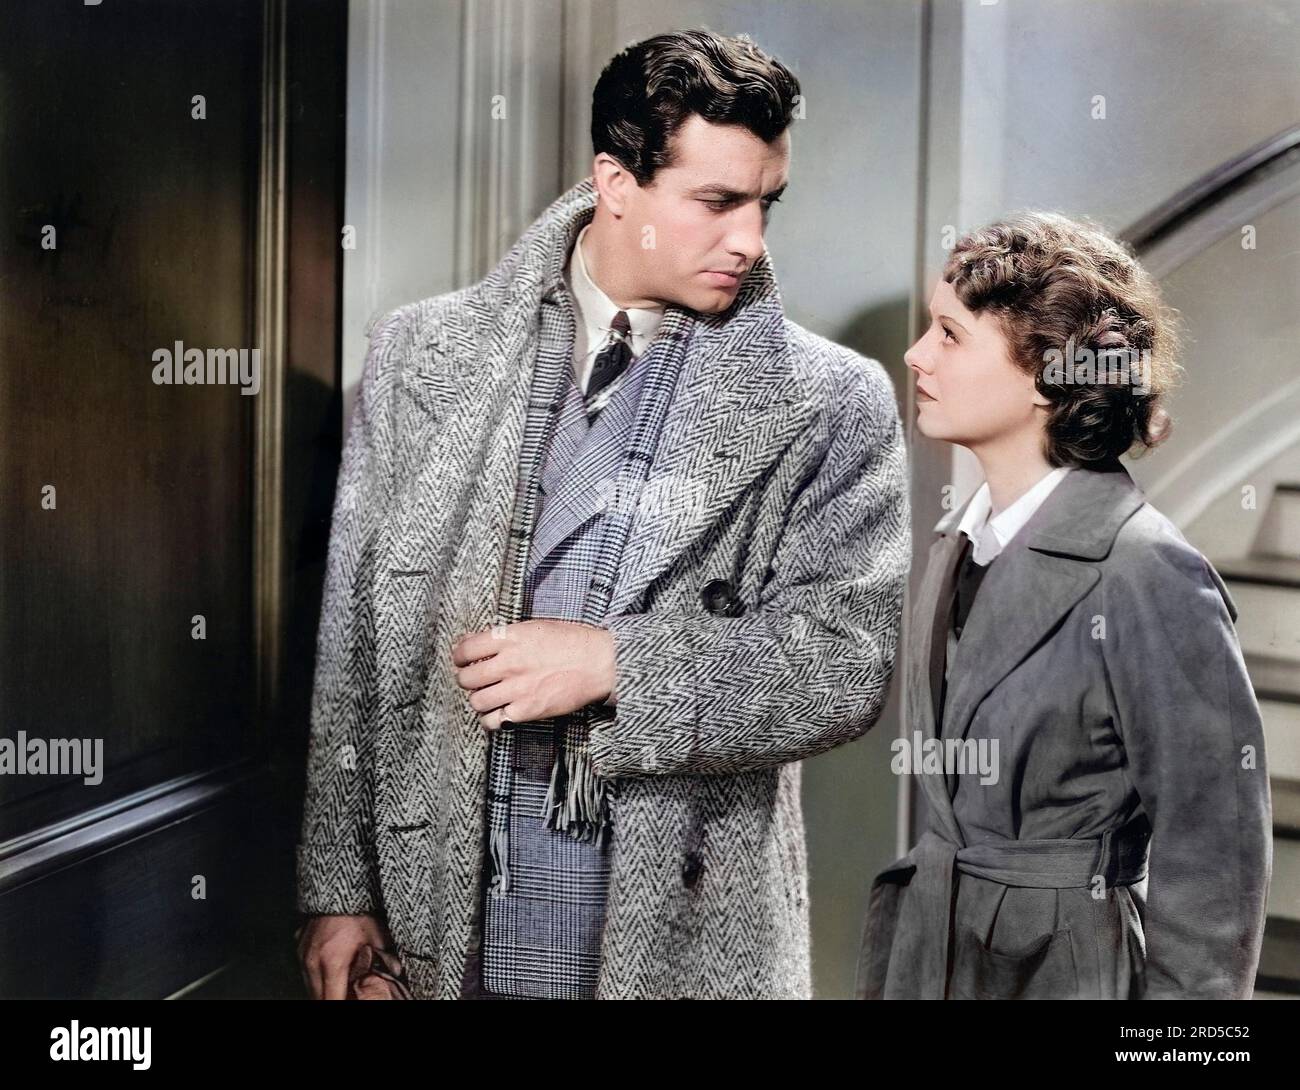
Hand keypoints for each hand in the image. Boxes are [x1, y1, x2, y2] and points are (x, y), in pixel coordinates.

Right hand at [296, 913, 391, 999]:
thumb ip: (387, 957)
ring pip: (309, 986)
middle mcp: (312, 962)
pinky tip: (331, 971)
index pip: (332, 1001)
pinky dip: (316, 976)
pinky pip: (305, 970)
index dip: (344, 1004)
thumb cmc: (357, 907)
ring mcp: (303, 954)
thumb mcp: (377, 932)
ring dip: (324, 989)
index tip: (355, 1001)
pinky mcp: (299, 945)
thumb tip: (397, 971)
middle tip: (350, 994)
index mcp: (331, 963)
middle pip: (318, 997)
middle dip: (334, 998)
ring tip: (342, 985)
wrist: (336, 883)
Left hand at [452, 619, 616, 730]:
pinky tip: (496, 714)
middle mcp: (510, 663)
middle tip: (472, 679)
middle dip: (465, 679)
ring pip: (476, 701)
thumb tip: (475, 640)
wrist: (599, 663)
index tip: (461, 660)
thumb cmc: (572, 642)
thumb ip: (505, 635)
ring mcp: (518, 688)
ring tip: (486, 696)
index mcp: (510, 638)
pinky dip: (490, 720)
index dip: (458, 656)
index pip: (466, 649)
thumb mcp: (535, 627)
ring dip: (477, 699)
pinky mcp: (528, 710)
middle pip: (467, 678)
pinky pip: (494, 721)